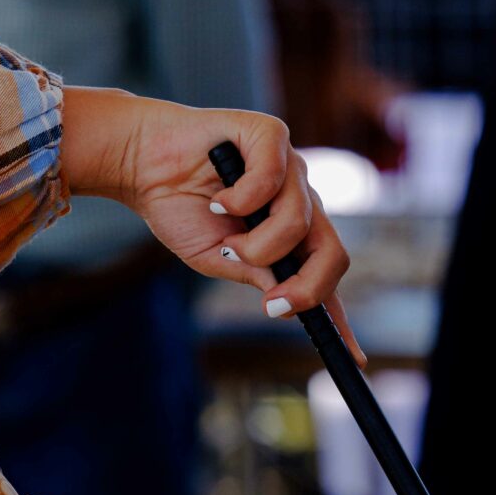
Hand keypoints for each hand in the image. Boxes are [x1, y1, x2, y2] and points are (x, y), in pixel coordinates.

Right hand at [62, 87, 363, 362]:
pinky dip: (242, 199)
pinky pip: (273, 178)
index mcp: (291, 235)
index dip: (340, 318)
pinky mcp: (270, 135)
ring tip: (227, 241)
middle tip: (272, 305)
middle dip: (307, 288)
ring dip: (259, 246)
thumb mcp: (220, 260)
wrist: (140, 164)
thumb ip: (257, 274)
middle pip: (333, 253)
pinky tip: (218, 201)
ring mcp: (289, 168)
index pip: (325, 275)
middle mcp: (298, 201)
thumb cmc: (179, 209)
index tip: (355, 359)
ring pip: (299, 221)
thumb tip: (287, 297)